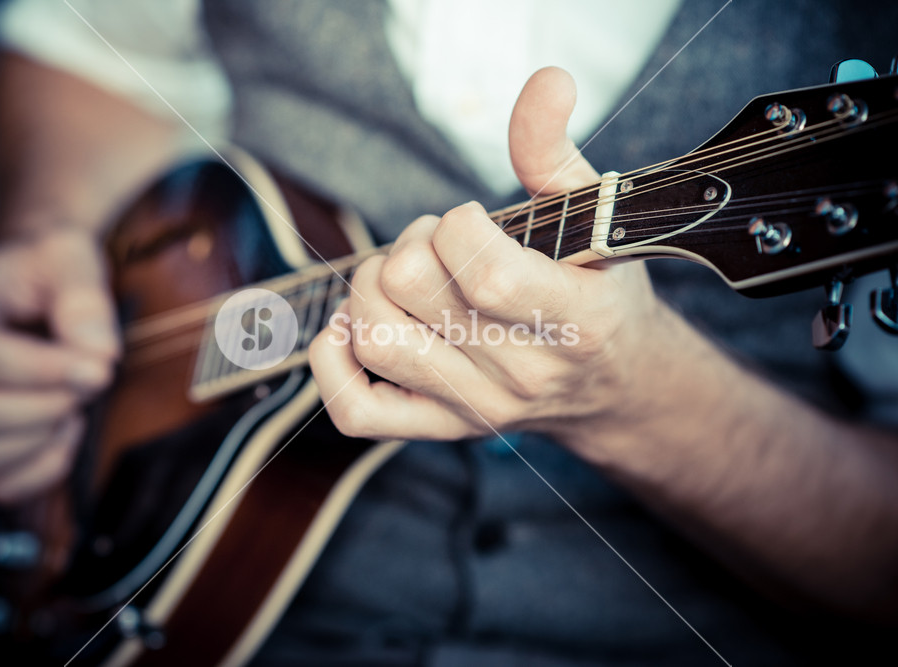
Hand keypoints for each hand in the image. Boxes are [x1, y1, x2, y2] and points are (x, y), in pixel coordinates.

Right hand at [0, 229, 118, 504]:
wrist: (41, 276)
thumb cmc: (53, 267)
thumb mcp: (72, 256)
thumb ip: (84, 299)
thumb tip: (98, 356)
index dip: (43, 372)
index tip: (100, 368)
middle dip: (46, 406)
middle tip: (90, 384)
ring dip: (40, 442)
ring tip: (74, 407)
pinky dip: (37, 473)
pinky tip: (64, 436)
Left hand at [309, 67, 660, 447]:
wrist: (615, 386)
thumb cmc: (600, 293)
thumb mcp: (595, 220)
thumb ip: (554, 152)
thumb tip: (545, 81)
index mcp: (576, 320)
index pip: (485, 274)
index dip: (456, 226)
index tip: (471, 219)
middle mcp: (523, 373)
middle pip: (409, 291)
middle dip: (410, 243)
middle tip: (437, 244)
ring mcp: (478, 408)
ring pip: (375, 338)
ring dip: (371, 287)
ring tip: (406, 278)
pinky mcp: (442, 428)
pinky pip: (356, 410)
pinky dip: (332, 361)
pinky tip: (356, 325)